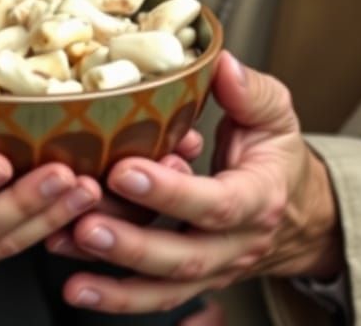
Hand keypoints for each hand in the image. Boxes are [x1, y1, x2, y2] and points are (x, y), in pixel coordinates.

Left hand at [51, 52, 342, 314]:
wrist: (296, 211)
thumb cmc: (275, 155)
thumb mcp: (276, 115)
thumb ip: (252, 92)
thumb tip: (222, 65)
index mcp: (259, 199)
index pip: (217, 203)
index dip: (170, 192)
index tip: (125, 171)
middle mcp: (237, 244)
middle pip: (184, 256)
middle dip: (131, 242)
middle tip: (84, 221)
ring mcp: (214, 269)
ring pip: (164, 285)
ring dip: (112, 275)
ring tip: (64, 247)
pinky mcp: (191, 280)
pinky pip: (154, 296)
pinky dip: (114, 295)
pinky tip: (77, 283)